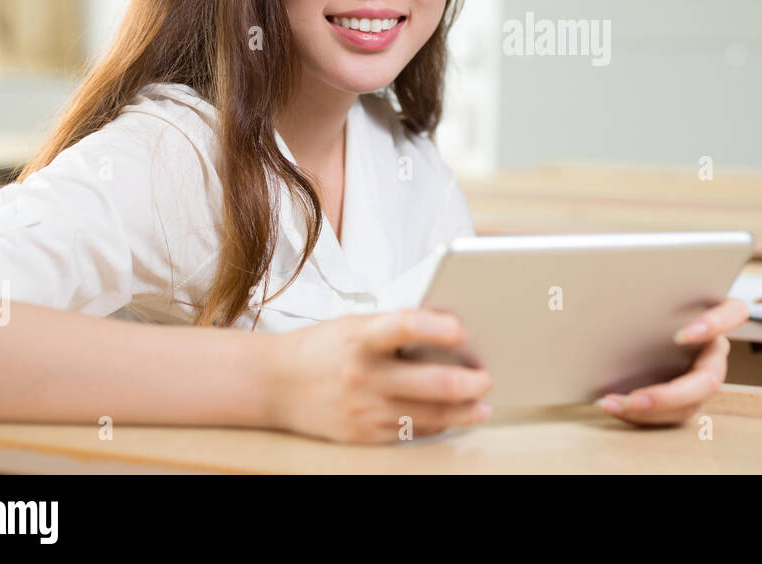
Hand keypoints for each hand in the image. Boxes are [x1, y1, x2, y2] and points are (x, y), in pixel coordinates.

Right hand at [264, 308, 493, 443]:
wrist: (273, 384)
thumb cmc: (322, 347)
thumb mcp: (355, 325)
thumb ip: (396, 327)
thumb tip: (449, 326)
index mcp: (359, 338)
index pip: (403, 326)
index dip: (436, 327)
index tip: (463, 330)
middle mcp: (362, 375)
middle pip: (429, 383)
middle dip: (469, 383)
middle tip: (487, 378)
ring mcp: (363, 409)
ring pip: (428, 414)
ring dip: (463, 410)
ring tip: (482, 404)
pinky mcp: (362, 435)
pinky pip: (411, 431)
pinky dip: (438, 423)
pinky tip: (454, 417)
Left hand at [596, 296, 747, 426]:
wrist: (624, 322)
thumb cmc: (642, 296)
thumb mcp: (647, 286)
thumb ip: (645, 282)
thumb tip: (614, 269)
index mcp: (714, 315)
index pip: (733, 312)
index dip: (714, 324)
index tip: (680, 335)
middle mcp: (712, 350)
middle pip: (708, 380)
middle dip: (670, 395)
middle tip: (635, 398)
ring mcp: (699, 377)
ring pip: (687, 405)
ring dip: (649, 410)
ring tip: (613, 404)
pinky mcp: (680, 397)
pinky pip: (666, 414)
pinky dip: (638, 414)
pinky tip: (611, 404)